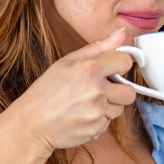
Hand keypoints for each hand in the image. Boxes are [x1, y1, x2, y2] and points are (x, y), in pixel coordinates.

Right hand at [9, 27, 136, 154]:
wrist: (33, 123)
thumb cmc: (47, 91)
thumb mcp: (67, 62)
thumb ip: (98, 47)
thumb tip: (120, 34)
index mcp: (89, 68)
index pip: (125, 62)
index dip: (119, 65)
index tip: (112, 69)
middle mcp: (95, 90)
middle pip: (129, 91)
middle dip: (119, 90)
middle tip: (102, 89)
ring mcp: (97, 112)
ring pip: (119, 108)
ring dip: (108, 106)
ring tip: (87, 103)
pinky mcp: (96, 129)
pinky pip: (108, 122)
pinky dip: (98, 119)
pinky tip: (82, 115)